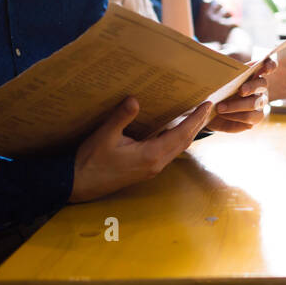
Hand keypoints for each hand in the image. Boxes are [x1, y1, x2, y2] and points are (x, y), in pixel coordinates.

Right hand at [71, 97, 211, 201]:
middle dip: (197, 124)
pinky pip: (168, 152)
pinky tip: (172, 129)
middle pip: (184, 141)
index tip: (206, 105)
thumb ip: (121, 117)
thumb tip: (135, 99)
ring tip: (194, 116)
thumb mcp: (104, 136)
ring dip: (188, 132)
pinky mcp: (146, 170)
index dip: (195, 119)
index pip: (181, 134)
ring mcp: (152, 168)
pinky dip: (176, 139)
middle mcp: (156, 163)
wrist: (79, 184)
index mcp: (151, 155)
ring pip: (177, 148)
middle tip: (206, 107)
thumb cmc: (91, 161)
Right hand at [197, 0, 236, 43]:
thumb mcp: (198, 30)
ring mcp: (220, 21)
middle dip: (221, 6)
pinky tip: (235, 27)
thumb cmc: (203, 42)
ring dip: (228, 14)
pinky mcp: (228, 26)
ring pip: (227, 11)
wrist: (210, 52)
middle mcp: (211, 17)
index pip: (206, 1)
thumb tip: (204, 15)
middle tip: (222, 10)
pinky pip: (235, 21)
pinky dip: (235, 24)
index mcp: (202, 17)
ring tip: (228, 19)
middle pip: (218, 3)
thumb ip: (201, 21)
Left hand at [207, 56, 275, 132]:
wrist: (213, 111)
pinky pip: (250, 117)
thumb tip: (219, 67)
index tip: (265, 66)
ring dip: (236, 105)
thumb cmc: (218, 91)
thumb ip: (223, 74)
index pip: (269, 65)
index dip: (270, 65)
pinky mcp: (255, 118)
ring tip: (220, 107)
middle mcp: (259, 87)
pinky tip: (223, 114)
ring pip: (255, 103)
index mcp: (253, 73)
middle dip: (252, 86)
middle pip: (262, 84)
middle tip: (241, 90)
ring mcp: (259, 103)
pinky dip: (235, 116)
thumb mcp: (218, 81)